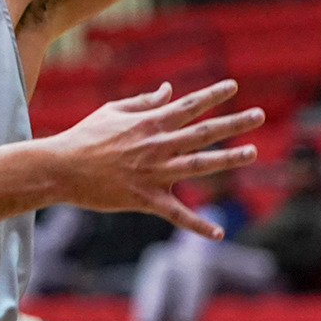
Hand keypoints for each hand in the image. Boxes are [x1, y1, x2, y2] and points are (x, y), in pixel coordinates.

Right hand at [39, 80, 261, 236]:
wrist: (61, 168)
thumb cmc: (85, 136)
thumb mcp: (113, 110)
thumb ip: (144, 102)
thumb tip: (170, 90)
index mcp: (149, 123)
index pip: (188, 106)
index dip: (212, 95)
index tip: (234, 86)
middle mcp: (157, 146)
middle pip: (203, 133)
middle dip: (233, 123)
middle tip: (259, 115)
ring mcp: (154, 173)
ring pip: (199, 165)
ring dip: (228, 159)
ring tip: (253, 152)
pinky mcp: (146, 199)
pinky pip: (177, 214)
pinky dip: (197, 224)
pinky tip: (218, 233)